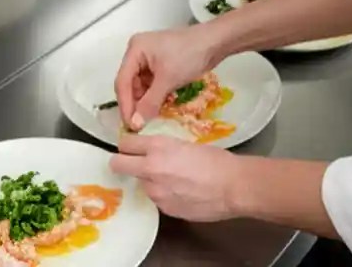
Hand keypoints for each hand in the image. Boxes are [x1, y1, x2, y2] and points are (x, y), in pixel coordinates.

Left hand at [109, 134, 242, 221]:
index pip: (124, 143)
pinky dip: (164, 195)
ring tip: (174, 180)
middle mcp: (150, 168)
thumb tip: (152, 153)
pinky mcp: (164, 208)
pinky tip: (183, 192)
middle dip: (122, 162)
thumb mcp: (185, 145)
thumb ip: (163, 149)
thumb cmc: (216, 161)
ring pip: (140, 184)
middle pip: (117, 164)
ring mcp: (155, 191)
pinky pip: (156, 199)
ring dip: (150, 181)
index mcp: (158, 147)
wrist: (234, 187)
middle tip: (134, 163)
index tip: (132, 147)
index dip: (128, 145)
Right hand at [114, 26, 219, 130]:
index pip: (122, 81)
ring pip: (141, 86)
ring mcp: (149, 59)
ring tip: (149, 120)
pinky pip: (152, 84)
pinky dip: (154, 97)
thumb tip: (135, 124)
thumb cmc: (189, 55)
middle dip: (135, 105)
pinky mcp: (161, 65)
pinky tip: (159, 108)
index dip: (125, 105)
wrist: (215, 42)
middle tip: (139, 126)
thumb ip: (150, 102)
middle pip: (130, 84)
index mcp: (135, 50)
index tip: (130, 125)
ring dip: (145, 102)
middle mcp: (138, 53)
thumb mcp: (168, 80)